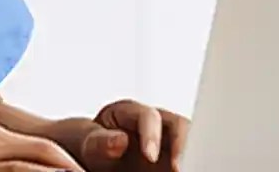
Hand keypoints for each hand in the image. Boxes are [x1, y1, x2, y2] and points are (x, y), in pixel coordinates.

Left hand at [75, 99, 189, 171]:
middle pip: (179, 127)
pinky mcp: (172, 159)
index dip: (151, 135)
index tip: (149, 156)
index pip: (149, 116)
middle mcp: (154, 124)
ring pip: (190, 143)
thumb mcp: (87, 142)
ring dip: (191, 157)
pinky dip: (188, 164)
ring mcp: (166, 143)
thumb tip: (120, 141)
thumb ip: (99, 141)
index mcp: (130, 112)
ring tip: (191, 169)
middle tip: (181, 167)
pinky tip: (190, 170)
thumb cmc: (87, 148)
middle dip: (184, 145)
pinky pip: (187, 158)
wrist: (88, 161)